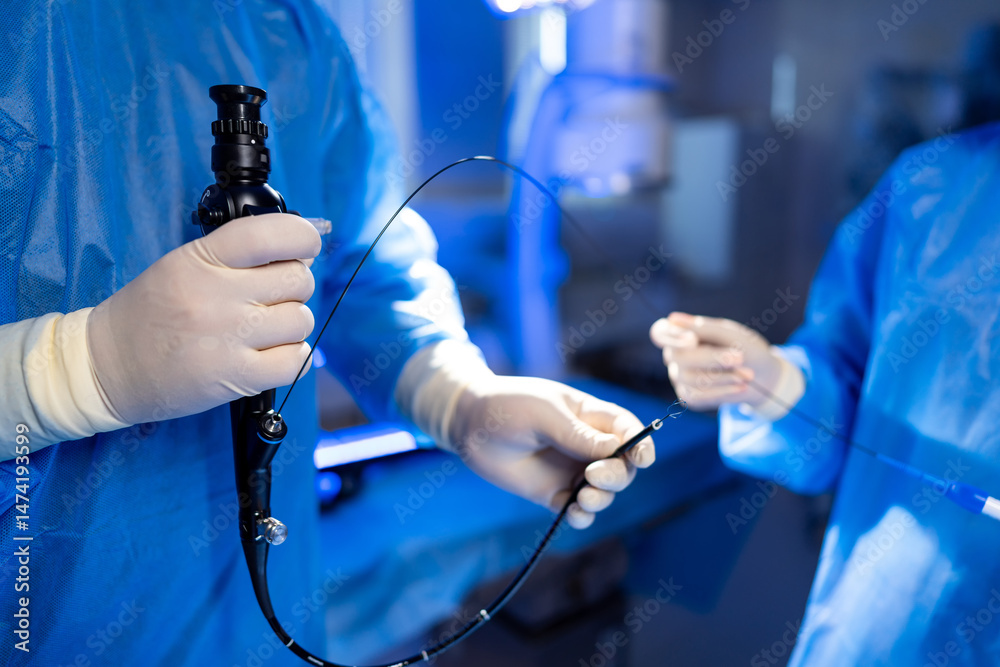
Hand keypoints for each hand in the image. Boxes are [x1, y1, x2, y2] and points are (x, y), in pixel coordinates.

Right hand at [87, 213, 320, 424]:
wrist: (109, 366)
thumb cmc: (152, 312)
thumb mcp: (184, 265)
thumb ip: (240, 256)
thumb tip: (303, 253)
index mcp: (202, 259)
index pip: (271, 234)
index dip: (302, 237)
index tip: (304, 247)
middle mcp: (216, 295)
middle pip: (298, 280)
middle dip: (294, 287)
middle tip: (270, 298)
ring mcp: (227, 337)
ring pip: (301, 321)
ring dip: (291, 326)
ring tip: (261, 331)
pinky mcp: (236, 377)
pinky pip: (296, 361)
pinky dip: (292, 358)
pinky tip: (269, 355)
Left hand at [448, 376, 654, 528]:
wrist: (469, 425)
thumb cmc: (508, 407)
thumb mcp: (545, 415)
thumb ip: (579, 435)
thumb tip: (616, 451)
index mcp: (590, 417)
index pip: (627, 431)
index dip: (640, 445)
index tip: (642, 459)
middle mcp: (586, 446)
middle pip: (622, 466)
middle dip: (617, 475)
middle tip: (594, 476)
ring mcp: (571, 470)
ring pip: (604, 491)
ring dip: (602, 498)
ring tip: (583, 498)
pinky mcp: (553, 493)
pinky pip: (577, 510)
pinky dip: (582, 517)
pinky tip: (574, 514)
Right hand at [649, 312, 803, 418]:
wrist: (762, 375)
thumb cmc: (744, 347)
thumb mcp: (730, 334)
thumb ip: (704, 328)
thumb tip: (673, 318)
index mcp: (681, 335)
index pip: (660, 333)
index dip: (670, 336)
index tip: (691, 339)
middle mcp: (675, 357)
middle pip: (680, 357)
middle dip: (711, 358)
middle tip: (738, 357)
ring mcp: (680, 378)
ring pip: (691, 378)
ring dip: (723, 376)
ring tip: (747, 374)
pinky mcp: (690, 397)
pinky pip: (700, 396)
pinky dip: (723, 390)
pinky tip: (741, 386)